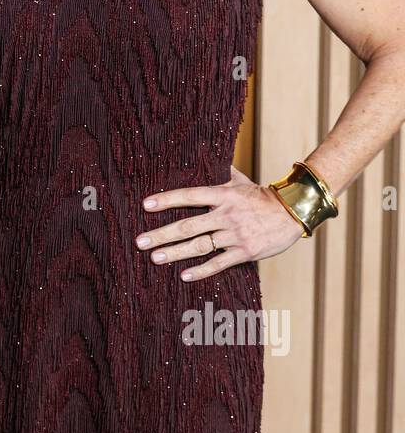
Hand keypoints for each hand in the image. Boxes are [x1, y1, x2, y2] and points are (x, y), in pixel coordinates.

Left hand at [134, 164, 304, 281]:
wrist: (294, 212)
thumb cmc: (262, 196)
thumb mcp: (241, 181)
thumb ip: (220, 173)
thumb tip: (205, 157)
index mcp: (223, 195)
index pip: (189, 196)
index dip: (167, 200)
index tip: (145, 206)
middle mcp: (226, 214)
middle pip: (188, 225)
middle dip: (161, 234)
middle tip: (139, 241)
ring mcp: (235, 235)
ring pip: (199, 245)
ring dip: (175, 253)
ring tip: (154, 258)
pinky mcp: (246, 252)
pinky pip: (219, 263)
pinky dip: (201, 270)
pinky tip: (184, 275)